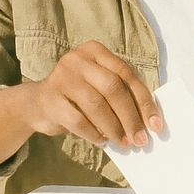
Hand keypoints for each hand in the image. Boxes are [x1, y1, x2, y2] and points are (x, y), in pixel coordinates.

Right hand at [22, 40, 162, 147]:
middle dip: (130, 117)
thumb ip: (120, 93)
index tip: (155, 125)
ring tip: (123, 142)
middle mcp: (77, 59)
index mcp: (95, 51)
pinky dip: (94, 134)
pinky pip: (77, 120)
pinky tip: (102, 141)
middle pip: (113, 88)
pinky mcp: (49, 98)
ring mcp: (61, 77)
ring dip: (114, 128)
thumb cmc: (78, 95)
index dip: (144, 101)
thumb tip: (148, 121)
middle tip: (140, 139)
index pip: (126, 74)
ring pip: (96, 105)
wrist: (38, 103)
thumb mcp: (99, 85)